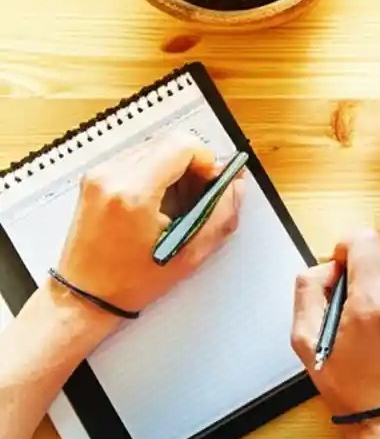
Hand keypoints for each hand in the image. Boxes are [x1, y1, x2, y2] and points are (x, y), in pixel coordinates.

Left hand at [56, 132, 244, 315]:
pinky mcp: (94, 178)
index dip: (206, 162)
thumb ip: (222, 215)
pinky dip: (154, 172)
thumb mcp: (189, 255)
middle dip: (191, 165)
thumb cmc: (130, 281)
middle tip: (196, 196)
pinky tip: (156, 202)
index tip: (209, 186)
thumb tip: (236, 184)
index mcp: (134, 193)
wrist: (84, 296)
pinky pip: (136, 158)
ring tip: (175, 203)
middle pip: (169, 142)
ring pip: (154, 148)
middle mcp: (112, 176)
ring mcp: (99, 174)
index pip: (182, 146)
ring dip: (173, 168)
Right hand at [291, 228, 379, 415]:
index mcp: (372, 301)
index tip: (339, 269)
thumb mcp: (306, 341)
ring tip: (366, 317)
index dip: (344, 249)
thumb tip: (323, 268)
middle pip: (378, 252)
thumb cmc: (351, 386)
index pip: (363, 239)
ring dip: (377, 282)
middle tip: (347, 303)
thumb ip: (308, 291)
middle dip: (359, 269)